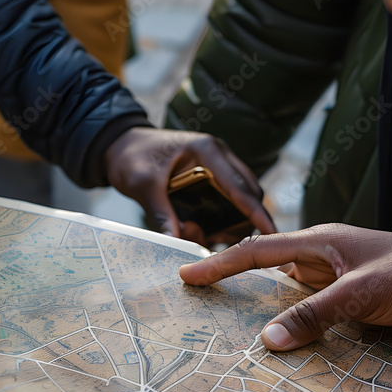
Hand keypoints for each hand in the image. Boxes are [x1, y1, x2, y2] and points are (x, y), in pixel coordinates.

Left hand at [104, 127, 275, 241]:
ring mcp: (218, 162)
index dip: (257, 212)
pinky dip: (227, 215)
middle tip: (236, 247)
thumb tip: (177, 243)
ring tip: (217, 239)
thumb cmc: (132, 157)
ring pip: (243, 195)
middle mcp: (219, 154)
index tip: (271, 233)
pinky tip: (213, 231)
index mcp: (207, 151)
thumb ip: (163, 214)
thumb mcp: (144, 185)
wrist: (121, 144)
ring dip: (237, 219)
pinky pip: (230, 196)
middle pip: (250, 191)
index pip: (240, 186)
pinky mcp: (213, 173)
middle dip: (248, 220)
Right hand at [179, 224, 391, 350]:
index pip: (259, 251)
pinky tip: (287, 342)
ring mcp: (342, 280)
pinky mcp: (358, 303)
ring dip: (267, 309)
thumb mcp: (361, 294)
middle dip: (236, 284)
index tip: (188, 275)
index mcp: (322, 242)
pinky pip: (316, 313)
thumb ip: (315, 315)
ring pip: (293, 295)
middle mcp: (327, 258)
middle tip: (202, 304)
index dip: (221, 264)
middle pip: (271, 271)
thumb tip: (267, 341)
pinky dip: (297, 325)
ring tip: (233, 328)